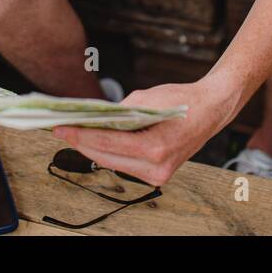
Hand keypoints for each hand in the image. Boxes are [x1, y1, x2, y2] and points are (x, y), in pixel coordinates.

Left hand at [51, 77, 237, 186]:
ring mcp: (159, 175)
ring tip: (74, 135)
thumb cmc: (182, 100)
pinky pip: (126, 164)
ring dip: (94, 150)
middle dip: (82, 143)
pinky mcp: (159, 175)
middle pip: (106, 157)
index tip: (60, 128)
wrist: (211, 110)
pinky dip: (111, 153)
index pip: (107, 143)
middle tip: (61, 130)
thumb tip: (94, 118)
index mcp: (155, 147)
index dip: (80, 135)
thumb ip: (119, 111)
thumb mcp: (146, 97)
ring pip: (114, 164)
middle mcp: (157, 167)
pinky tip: (96, 142)